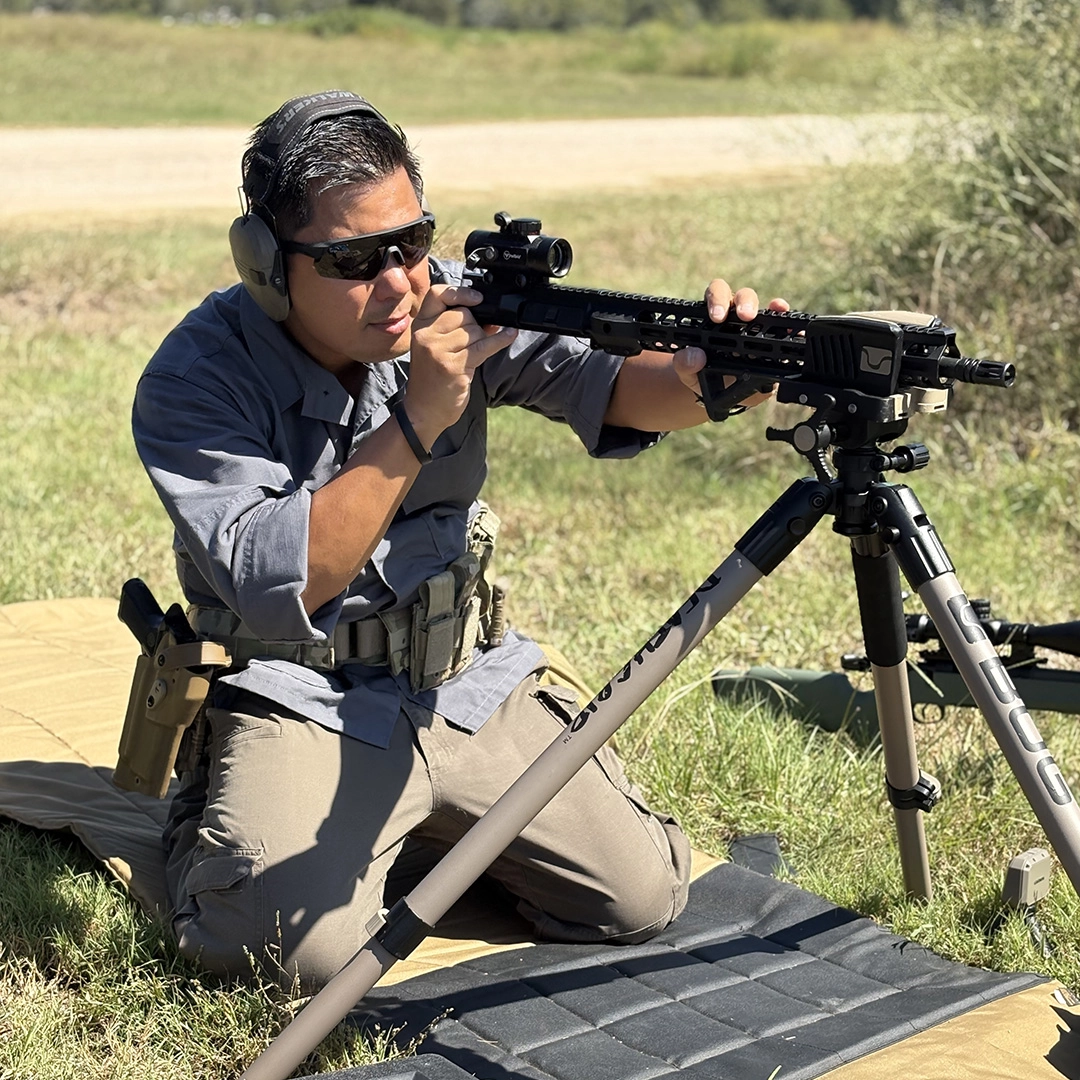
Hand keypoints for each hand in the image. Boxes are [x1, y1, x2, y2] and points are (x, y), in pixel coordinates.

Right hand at [405, 285, 516, 447]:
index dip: (460, 292)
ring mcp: (438, 351)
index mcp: (420, 326)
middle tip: (474, 342)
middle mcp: (426, 335)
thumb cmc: (433, 379)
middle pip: (463, 314)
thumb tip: (492, 316)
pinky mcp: (453, 366)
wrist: (424, 411)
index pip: (438, 295)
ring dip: (482, 340)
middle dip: (476, 326)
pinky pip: (484, 346)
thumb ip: (457, 328)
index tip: (477, 298)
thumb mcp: (436, 347)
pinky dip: (500, 340)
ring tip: (472, 354)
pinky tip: (509, 335)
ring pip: (474, 331)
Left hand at [673, 280, 789, 408]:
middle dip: (745, 302)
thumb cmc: (702, 375)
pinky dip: (789, 326)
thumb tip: (694, 355)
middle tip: (746, 317)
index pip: (716, 295)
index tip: (717, 317)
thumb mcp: (687, 372)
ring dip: (770, 311)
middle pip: (742, 296)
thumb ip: (684, 365)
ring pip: (765, 309)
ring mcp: (756, 327)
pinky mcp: (773, 340)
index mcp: (713, 316)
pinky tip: (794, 330)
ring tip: (774, 318)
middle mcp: (736, 316)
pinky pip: (784, 328)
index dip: (717, 299)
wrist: (721, 393)